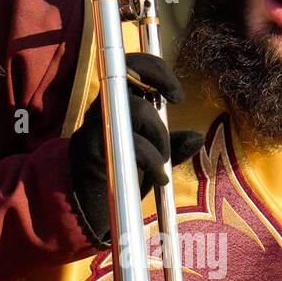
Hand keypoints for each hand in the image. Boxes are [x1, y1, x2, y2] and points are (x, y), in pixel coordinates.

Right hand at [68, 53, 202, 245]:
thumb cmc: (116, 181)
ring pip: (138, 108)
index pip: (128, 68)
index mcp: (113, 110)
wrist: (86, 211)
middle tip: (177, 97)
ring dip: (160, 135)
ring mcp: (95, 128)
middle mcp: (101, 111)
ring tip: (163, 161)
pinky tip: (159, 178)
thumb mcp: (149, 160)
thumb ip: (170, 147)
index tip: (177, 95)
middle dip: (158, 75)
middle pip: (127, 71)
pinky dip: (153, 161)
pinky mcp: (95, 149)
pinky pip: (134, 145)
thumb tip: (196, 137)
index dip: (155, 69)